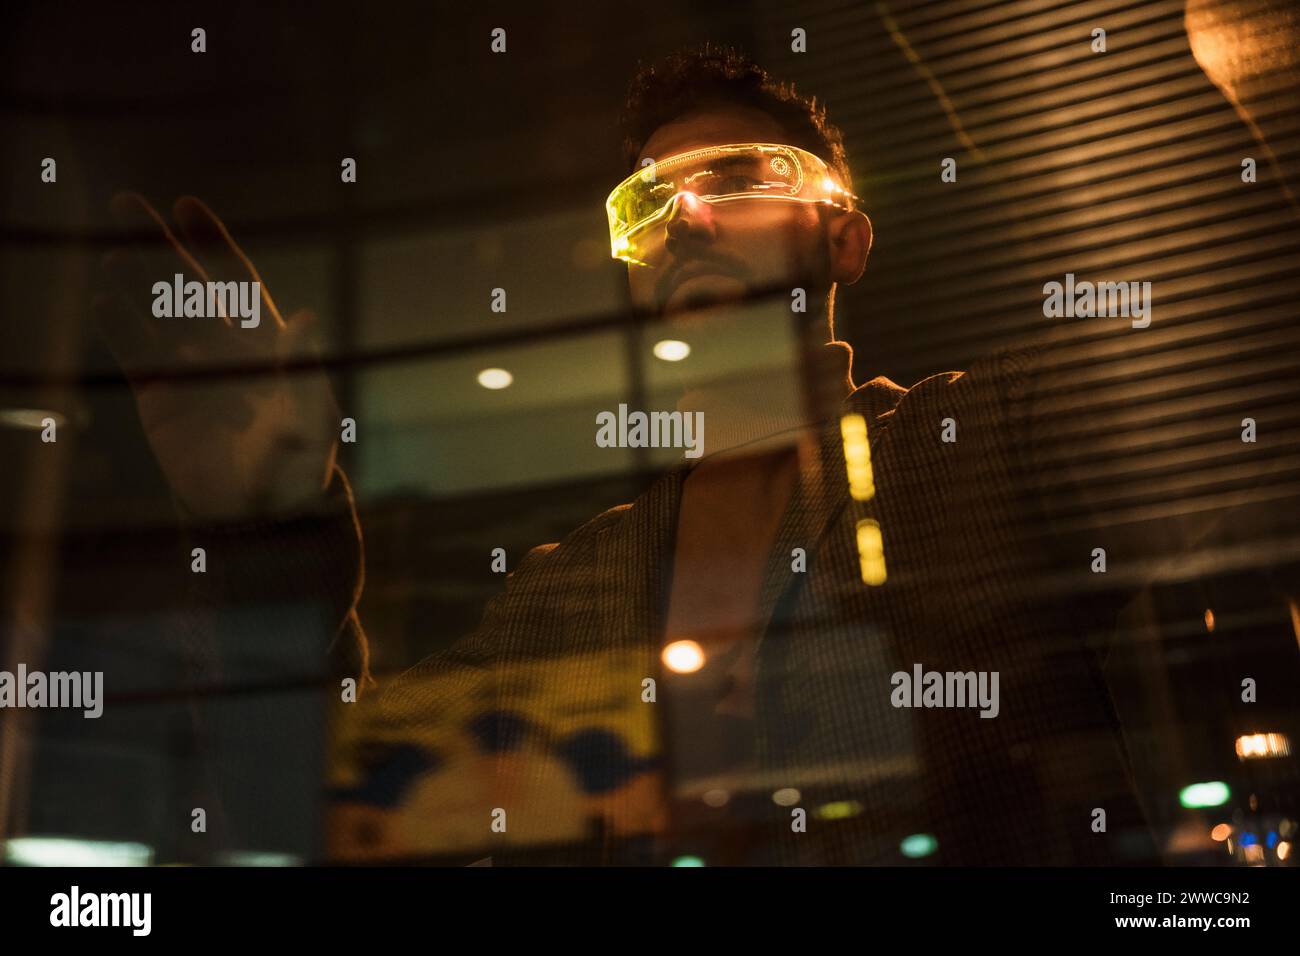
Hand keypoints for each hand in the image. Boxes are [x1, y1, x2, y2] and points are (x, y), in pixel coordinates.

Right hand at [96, 194, 340, 520]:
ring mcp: (186, 367)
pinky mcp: (158, 395)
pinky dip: (117, 328)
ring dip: (130, 281)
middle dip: (156, 243)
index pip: (235, 279)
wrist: (260, 512)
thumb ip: (303, 372)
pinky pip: (133, 353)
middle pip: (184, 283)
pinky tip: (101, 301)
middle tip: (123, 202)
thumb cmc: (298, 464)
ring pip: (151, 311)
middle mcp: (221, 344)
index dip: (212, 241)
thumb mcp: (309, 420)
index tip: (185, 204)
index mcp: (264, 341)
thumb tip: (307, 318)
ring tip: (110, 254)